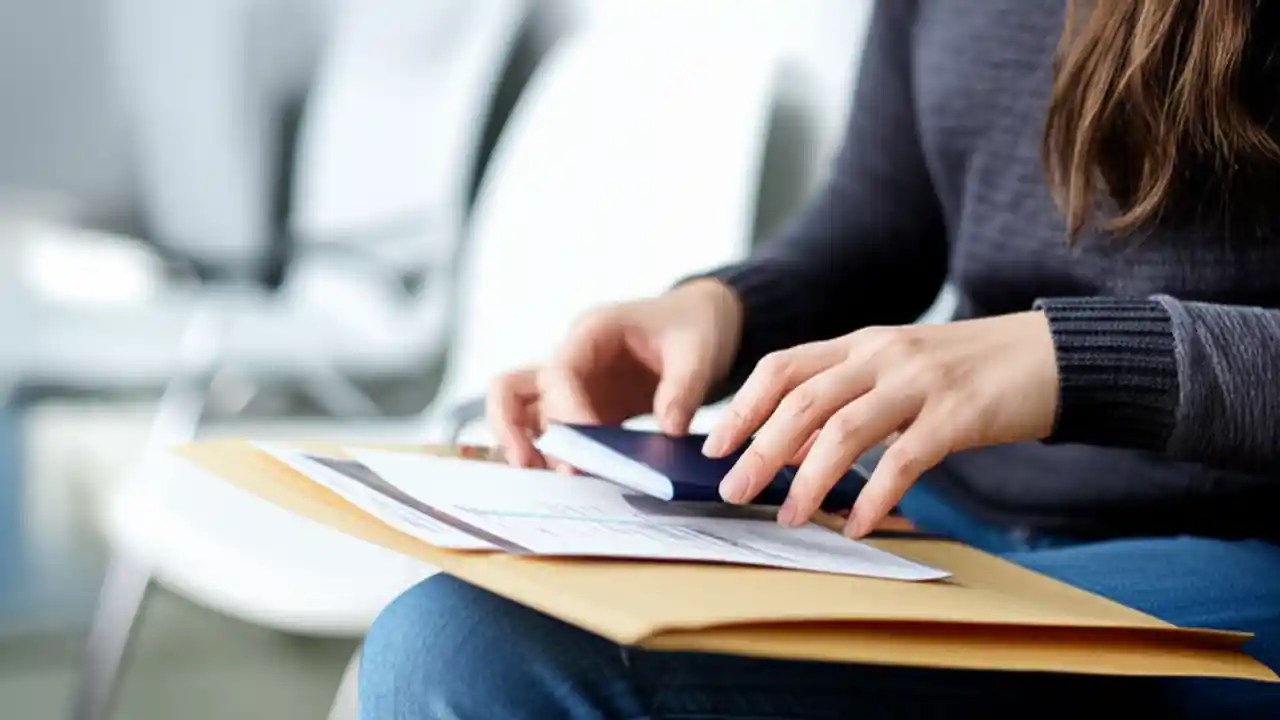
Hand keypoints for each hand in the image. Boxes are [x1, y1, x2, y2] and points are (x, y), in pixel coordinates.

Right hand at [487, 280, 742, 467]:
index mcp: (593, 332)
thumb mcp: (699, 352)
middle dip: (510, 427)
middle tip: (526, 464)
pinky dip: (554, 457)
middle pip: (510, 389)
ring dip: (525, 447)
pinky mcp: (585, 413)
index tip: (590, 441)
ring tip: (543, 481)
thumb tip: (669, 429)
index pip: (558, 372)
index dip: (567, 410)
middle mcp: (571, 359)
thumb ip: (684, 389)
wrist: (699, 326)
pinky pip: (555, 436)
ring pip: (522, 416)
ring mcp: (574, 388)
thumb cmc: (694, 328)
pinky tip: (571, 481)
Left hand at [702, 312, 1058, 536]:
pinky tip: (856, 525)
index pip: (783, 366)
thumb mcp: (897, 375)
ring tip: (789, 516)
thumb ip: (845, 403)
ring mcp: (920, 381)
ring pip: (844, 429)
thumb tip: (788, 453)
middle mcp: (882, 355)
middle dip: (761, 449)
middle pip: (802, 400)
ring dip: (809, 478)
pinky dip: (874, 495)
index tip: (715, 445)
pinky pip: (905, 459)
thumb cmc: (967, 373)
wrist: (1051, 355)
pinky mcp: (959, 413)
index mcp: (861, 344)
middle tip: (733, 490)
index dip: (744, 405)